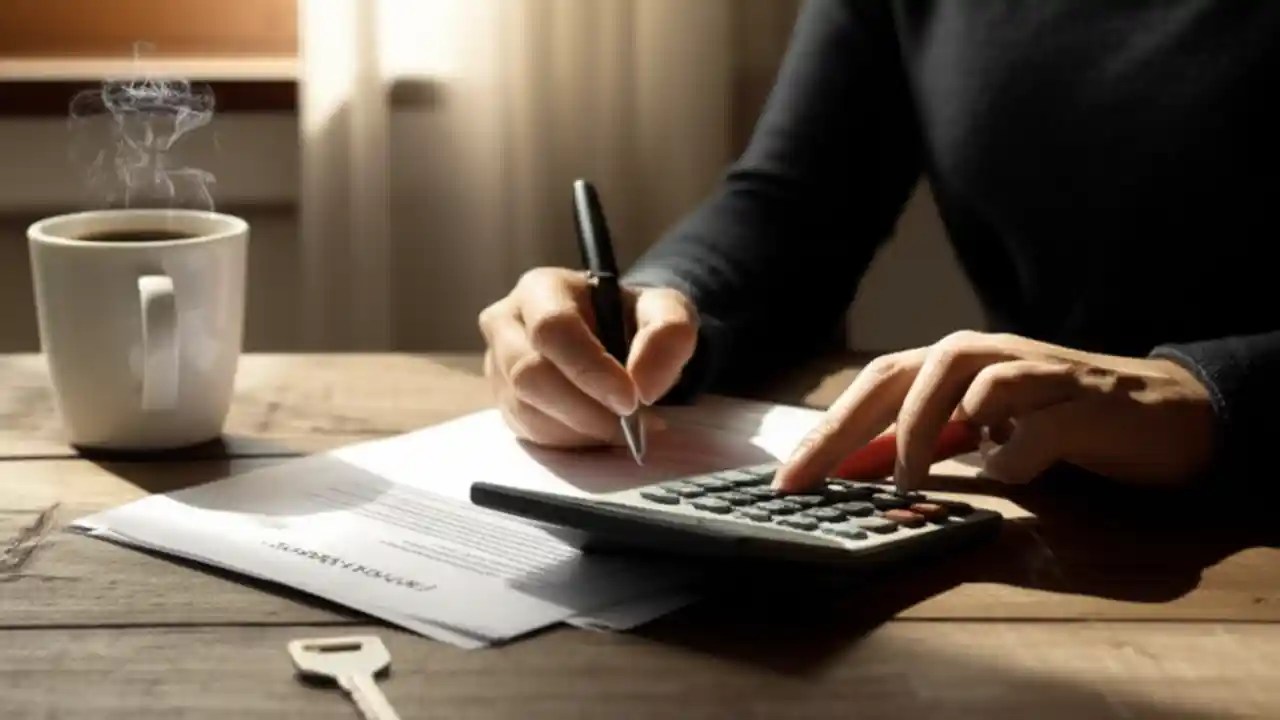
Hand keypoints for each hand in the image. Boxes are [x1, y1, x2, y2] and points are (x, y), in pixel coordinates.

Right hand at [478, 267, 697, 446]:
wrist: (615, 337)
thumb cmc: (633, 319)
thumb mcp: (667, 311)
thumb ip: (668, 336)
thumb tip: (644, 387)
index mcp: (542, 288)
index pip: (552, 329)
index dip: (589, 370)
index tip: (631, 400)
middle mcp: (506, 322)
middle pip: (529, 375)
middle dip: (584, 409)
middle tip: (630, 424)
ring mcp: (497, 365)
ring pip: (526, 409)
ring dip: (580, 430)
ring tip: (621, 427)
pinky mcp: (502, 401)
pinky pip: (527, 432)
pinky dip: (569, 441)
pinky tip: (598, 430)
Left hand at [773, 331, 1215, 491]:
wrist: (1164, 412)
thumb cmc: (1058, 421)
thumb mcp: (980, 433)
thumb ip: (924, 442)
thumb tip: (856, 467)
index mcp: (954, 365)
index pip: (874, 386)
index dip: (828, 430)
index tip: (787, 479)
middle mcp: (985, 354)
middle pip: (899, 373)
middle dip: (846, 428)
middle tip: (812, 479)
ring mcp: (1034, 370)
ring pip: (957, 378)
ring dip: (922, 431)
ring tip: (910, 481)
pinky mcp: (1083, 398)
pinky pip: (1034, 424)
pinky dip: (1015, 455)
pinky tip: (1013, 472)